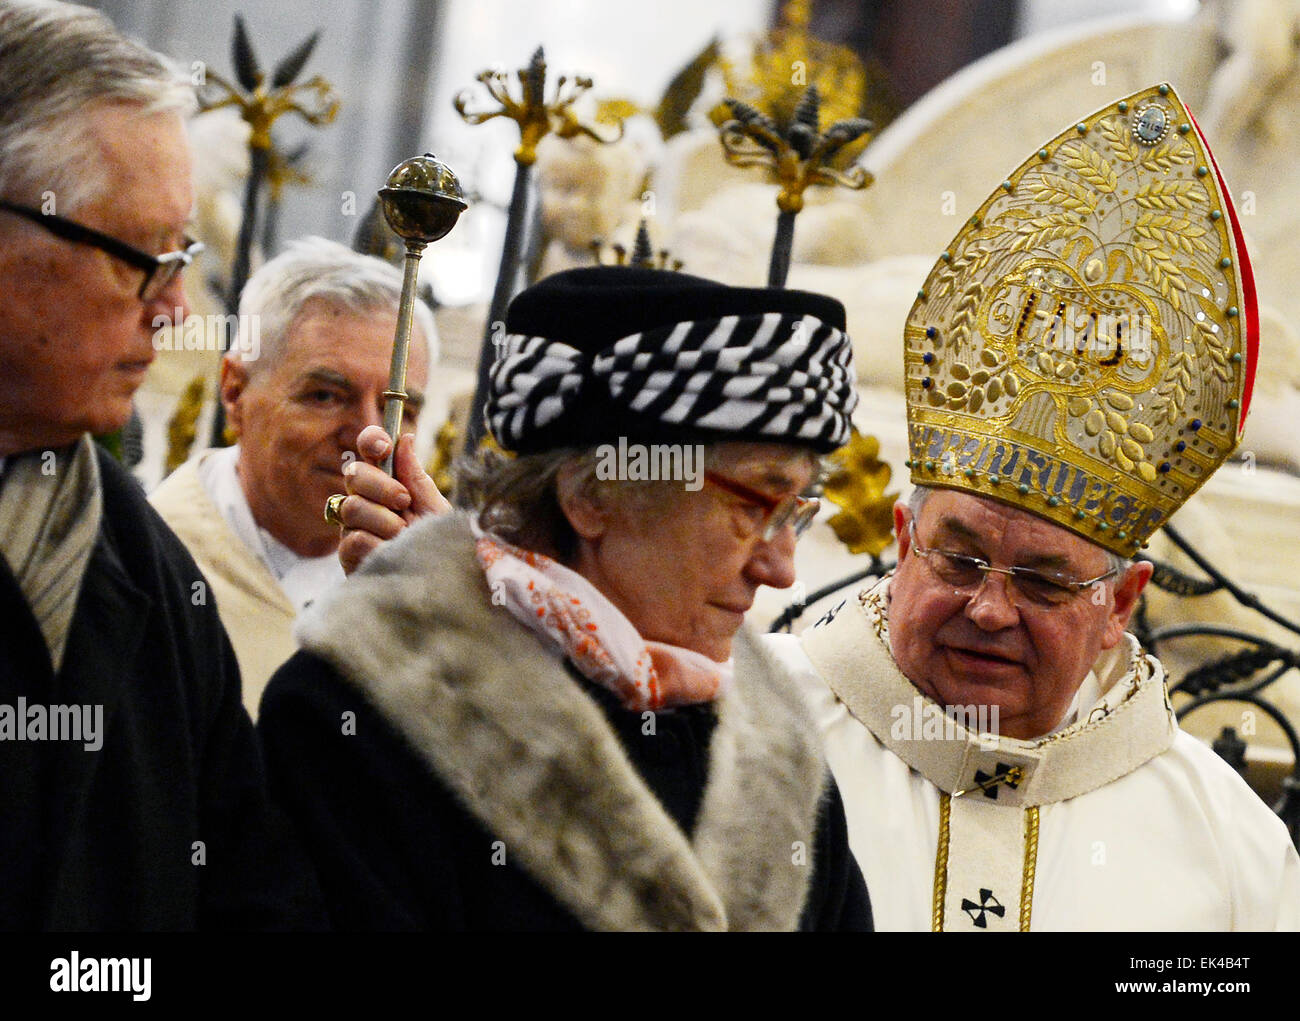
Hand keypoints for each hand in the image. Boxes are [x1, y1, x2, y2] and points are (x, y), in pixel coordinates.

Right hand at [337, 425, 450, 574]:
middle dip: (381, 486)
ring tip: (403, 536)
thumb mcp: (434, 509)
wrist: (438, 586)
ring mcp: (355, 526)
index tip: (383, 447)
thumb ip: (417, 478)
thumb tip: (406, 438)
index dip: (371, 441)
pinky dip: (378, 545)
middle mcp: (367, 501)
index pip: (369, 451)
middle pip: (354, 474)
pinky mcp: (349, 555)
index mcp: (389, 483)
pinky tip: (391, 552)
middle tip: (404, 503)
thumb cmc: (436, 545)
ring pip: (352, 506)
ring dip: (384, 521)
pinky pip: (353, 538)